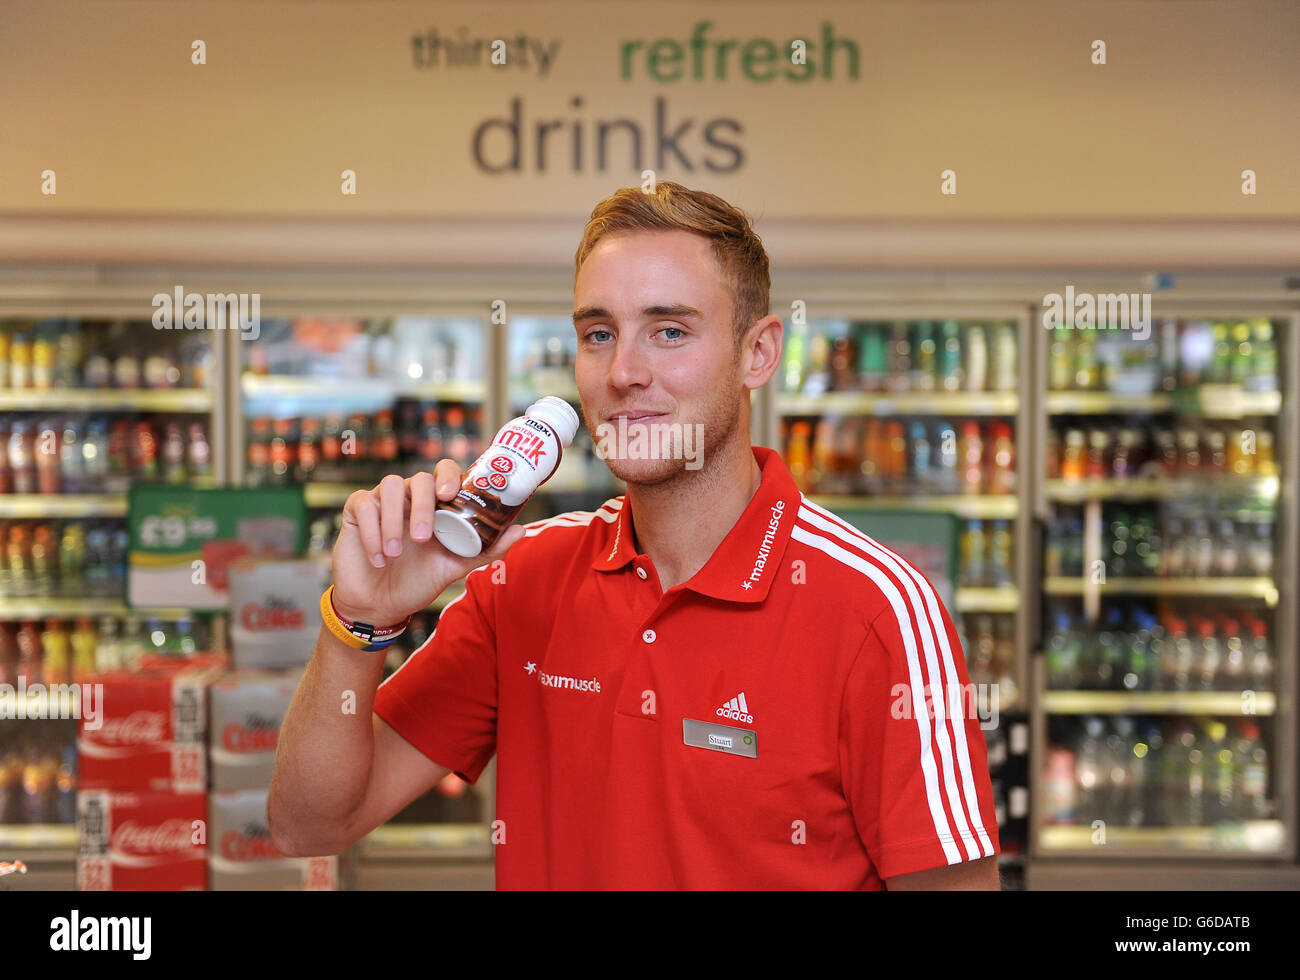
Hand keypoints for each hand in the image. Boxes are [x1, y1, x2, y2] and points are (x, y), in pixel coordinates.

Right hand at [329, 459, 524, 625]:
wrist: (378, 605)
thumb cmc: (418, 582)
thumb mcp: (454, 568)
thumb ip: (486, 550)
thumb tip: (521, 530)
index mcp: (435, 505)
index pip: (444, 472)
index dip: (448, 474)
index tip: (450, 494)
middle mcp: (410, 498)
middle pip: (418, 479)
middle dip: (422, 506)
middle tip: (422, 538)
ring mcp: (383, 502)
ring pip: (389, 486)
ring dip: (394, 521)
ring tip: (397, 553)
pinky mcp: (357, 511)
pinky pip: (364, 505)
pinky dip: (372, 532)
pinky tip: (379, 558)